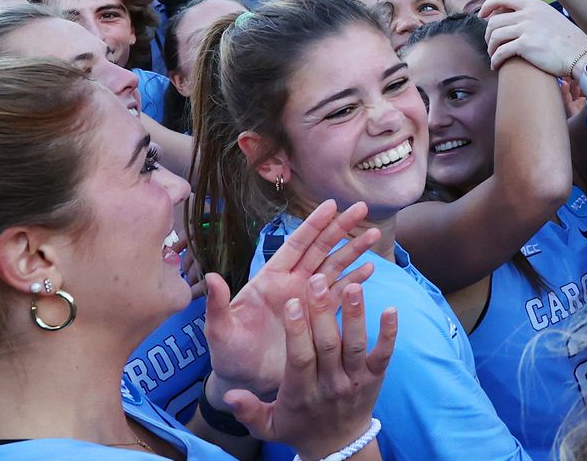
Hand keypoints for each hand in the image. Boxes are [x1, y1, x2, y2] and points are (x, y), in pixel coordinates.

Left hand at [204, 200, 382, 397]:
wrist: (246, 381)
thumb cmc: (228, 354)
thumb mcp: (220, 329)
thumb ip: (218, 304)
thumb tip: (211, 277)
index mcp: (269, 280)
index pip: (295, 246)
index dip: (313, 225)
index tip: (332, 205)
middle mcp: (291, 284)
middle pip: (321, 250)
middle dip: (340, 228)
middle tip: (362, 208)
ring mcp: (308, 300)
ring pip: (335, 268)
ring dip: (354, 251)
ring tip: (375, 234)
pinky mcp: (320, 319)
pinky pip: (340, 295)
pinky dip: (355, 282)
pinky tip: (370, 269)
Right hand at [220, 280, 396, 460]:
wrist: (338, 446)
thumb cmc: (298, 427)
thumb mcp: (268, 426)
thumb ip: (248, 411)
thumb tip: (230, 396)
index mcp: (301, 393)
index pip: (299, 358)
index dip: (296, 331)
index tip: (291, 304)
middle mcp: (330, 384)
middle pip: (328, 346)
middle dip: (322, 313)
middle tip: (318, 281)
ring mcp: (355, 380)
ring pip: (355, 345)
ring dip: (355, 316)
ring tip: (353, 287)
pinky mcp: (375, 376)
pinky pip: (384, 354)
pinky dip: (389, 333)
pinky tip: (391, 309)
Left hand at [479, 0, 586, 75]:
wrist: (580, 53)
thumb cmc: (568, 40)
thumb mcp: (551, 18)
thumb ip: (534, 16)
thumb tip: (519, 22)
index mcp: (534, 5)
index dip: (487, 6)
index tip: (482, 16)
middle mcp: (528, 14)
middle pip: (494, 20)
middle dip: (488, 34)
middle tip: (491, 45)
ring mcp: (526, 28)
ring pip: (495, 35)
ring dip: (490, 48)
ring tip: (493, 57)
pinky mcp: (525, 45)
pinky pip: (501, 52)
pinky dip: (495, 60)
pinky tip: (497, 66)